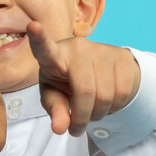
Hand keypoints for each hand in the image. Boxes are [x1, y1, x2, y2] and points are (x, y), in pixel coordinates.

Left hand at [27, 21, 141, 136]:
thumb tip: (60, 128)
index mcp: (54, 56)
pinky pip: (122, 94)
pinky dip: (114, 108)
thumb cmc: (68, 84)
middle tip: (76, 129)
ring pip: (106, 96)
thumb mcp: (55, 97)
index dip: (38, 38)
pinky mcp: (122, 57)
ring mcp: (102, 50)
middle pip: (85, 91)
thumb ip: (55, 111)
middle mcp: (78, 48)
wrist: (101, 72)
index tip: (32, 27)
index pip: (44, 48)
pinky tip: (106, 103)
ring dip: (98, 115)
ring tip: (91, 113)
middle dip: (82, 118)